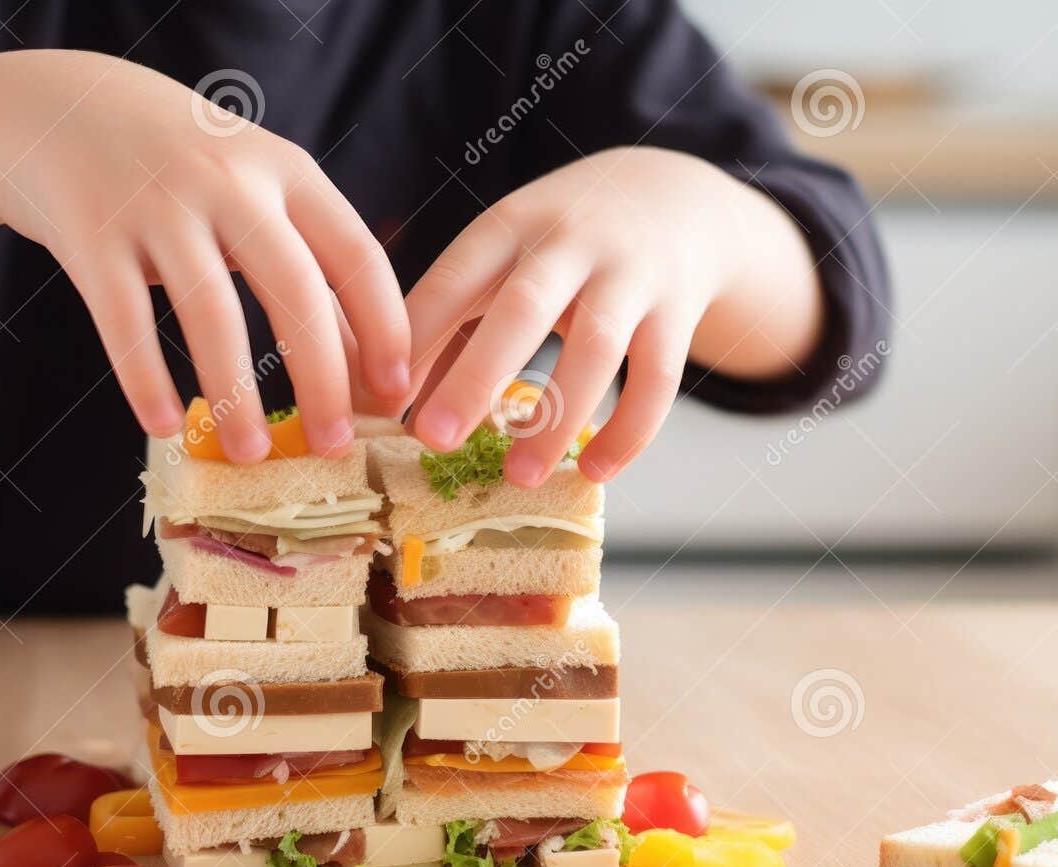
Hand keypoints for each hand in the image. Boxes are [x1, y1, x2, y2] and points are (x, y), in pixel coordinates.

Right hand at [0, 53, 409, 458]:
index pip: (356, 254)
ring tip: (252, 454)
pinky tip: (163, 426)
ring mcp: (157, 204)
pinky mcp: (91, 232)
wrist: (58, 104)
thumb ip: (307, 263)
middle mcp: (228, 181)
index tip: (397, 393)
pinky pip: (125, 321)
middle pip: (294, 289)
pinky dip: (146, 380)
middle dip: (322, 377)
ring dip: (236, 394)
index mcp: (285, 170)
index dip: (384, 328)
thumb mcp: (254, 189)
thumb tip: (363, 366)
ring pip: (211, 312)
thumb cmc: (178, 165)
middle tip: (334, 446)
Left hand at [405, 147, 822, 483]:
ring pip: (596, 347)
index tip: (381, 399)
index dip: (416, 336)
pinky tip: (596, 472)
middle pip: (522, 309)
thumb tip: (389, 406)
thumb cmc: (559, 245)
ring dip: (556, 418)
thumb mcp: (501, 261)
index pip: (455, 278)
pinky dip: (630, 430)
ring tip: (519, 478)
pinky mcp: (676, 311)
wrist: (672, 196)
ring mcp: (630, 273)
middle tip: (433, 439)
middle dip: (475, 376)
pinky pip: (658, 379)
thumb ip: (447, 324)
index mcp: (509, 226)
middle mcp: (569, 242)